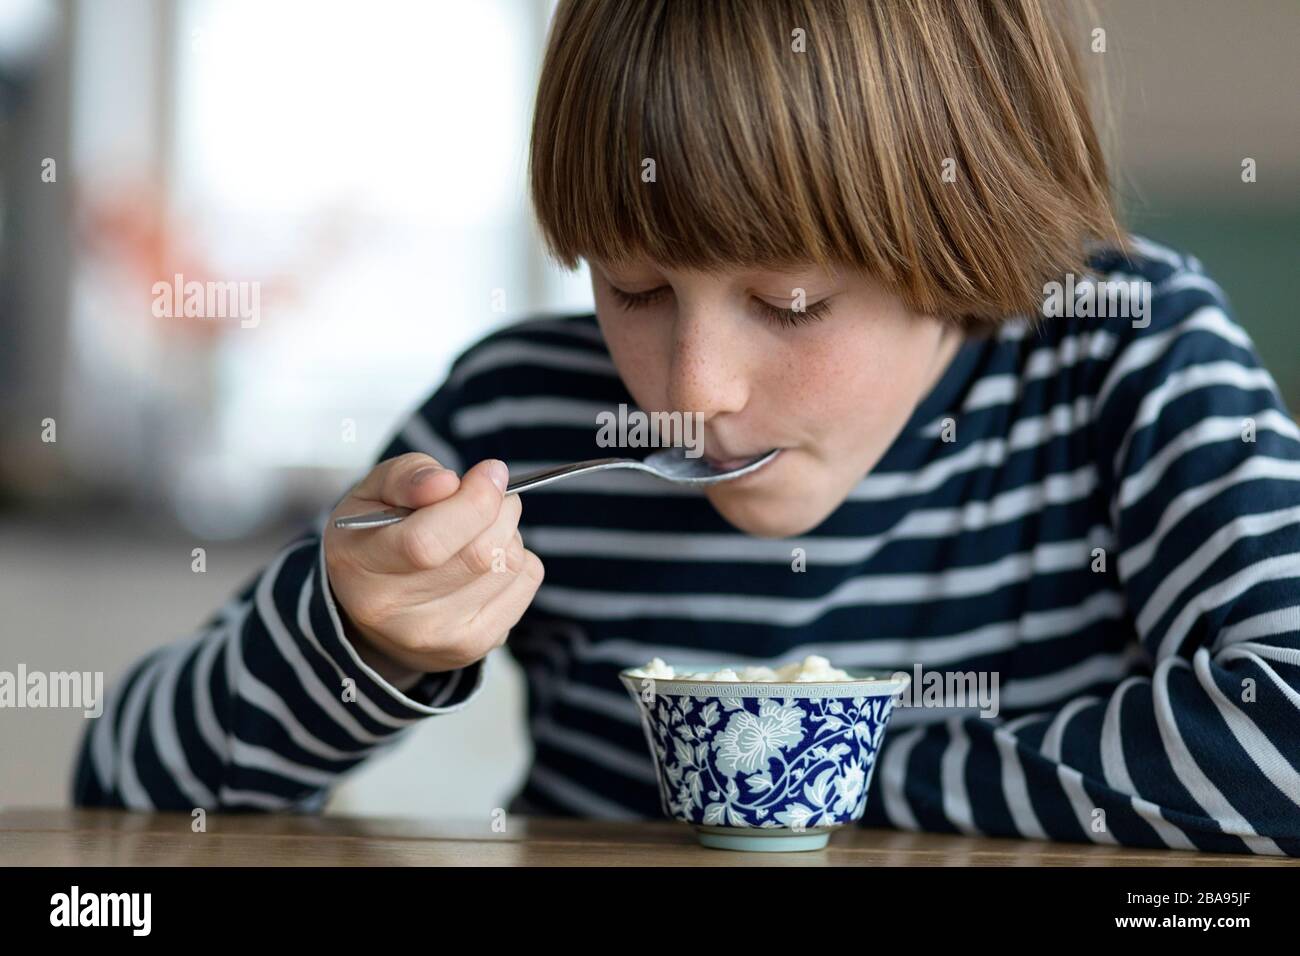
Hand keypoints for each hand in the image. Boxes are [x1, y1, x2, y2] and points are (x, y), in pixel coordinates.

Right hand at [323, 453, 543, 682]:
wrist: (377, 612)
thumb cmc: (378, 536)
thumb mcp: (374, 493)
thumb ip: (407, 476)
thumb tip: (447, 483)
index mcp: (360, 566)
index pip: (427, 543)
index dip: (472, 501)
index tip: (490, 472)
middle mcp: (397, 614)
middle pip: (480, 554)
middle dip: (499, 508)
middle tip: (490, 491)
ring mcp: (440, 637)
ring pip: (509, 564)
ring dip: (509, 531)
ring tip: (480, 527)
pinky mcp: (476, 645)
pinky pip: (527, 580)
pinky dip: (519, 557)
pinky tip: (489, 557)